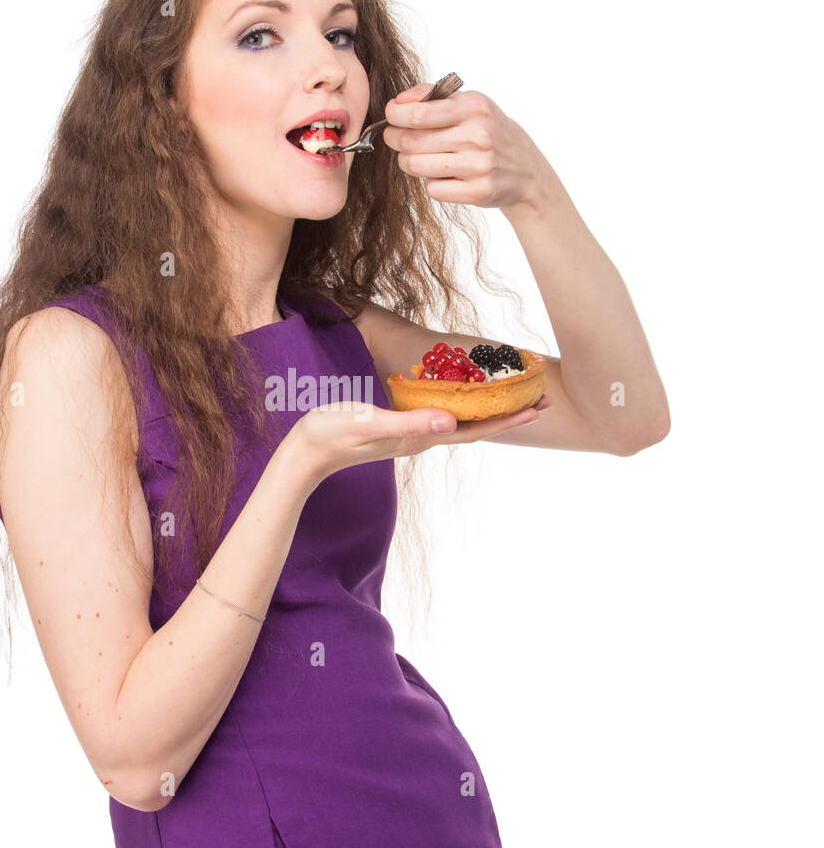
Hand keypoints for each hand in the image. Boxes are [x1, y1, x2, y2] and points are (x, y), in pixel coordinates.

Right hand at [288, 395, 552, 484]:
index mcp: (420, 437)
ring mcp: (412, 433)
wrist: (305, 452)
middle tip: (543, 397)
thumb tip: (451, 423)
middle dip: (509, 413)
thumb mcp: (369, 423)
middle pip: (476, 426)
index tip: (538, 407)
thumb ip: (410, 423)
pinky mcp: (401, 426)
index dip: (507, 419)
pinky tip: (467, 394)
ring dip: (490, 409)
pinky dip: (463, 404)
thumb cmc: (332, 434)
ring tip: (516, 394)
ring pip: (461, 421)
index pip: (474, 429)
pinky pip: (442, 415)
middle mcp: (422, 437)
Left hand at [382, 83, 551, 212]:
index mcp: (474, 108)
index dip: (394, 115)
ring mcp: (479, 166)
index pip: (419, 113)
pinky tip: (443, 175)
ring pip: (415, 166)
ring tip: (417, 156)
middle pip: (411, 141)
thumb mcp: (470, 104)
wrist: (527, 170)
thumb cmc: (489, 132)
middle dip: (395, 139)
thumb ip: (433, 96)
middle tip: (395, 138)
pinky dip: (431, 182)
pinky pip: (432, 188)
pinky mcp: (477, 192)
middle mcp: (478, 136)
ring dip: (408, 162)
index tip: (391, 116)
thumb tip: (400, 101)